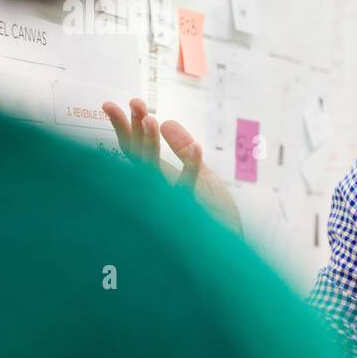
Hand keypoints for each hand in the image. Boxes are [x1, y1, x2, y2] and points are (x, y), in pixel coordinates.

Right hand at [102, 97, 242, 233]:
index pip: (135, 151)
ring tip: (152, 120)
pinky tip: (197, 147)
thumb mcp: (203, 176)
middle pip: (136, 158)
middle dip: (132, 130)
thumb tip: (165, 121)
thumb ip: (184, 150)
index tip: (127, 102)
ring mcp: (168, 205)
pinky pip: (187, 189)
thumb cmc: (214, 219)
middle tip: (132, 104)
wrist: (230, 255)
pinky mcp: (189, 216)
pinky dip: (192, 168)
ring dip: (150, 145)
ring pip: (151, 173)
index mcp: (158, 181)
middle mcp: (156, 193)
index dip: (129, 127)